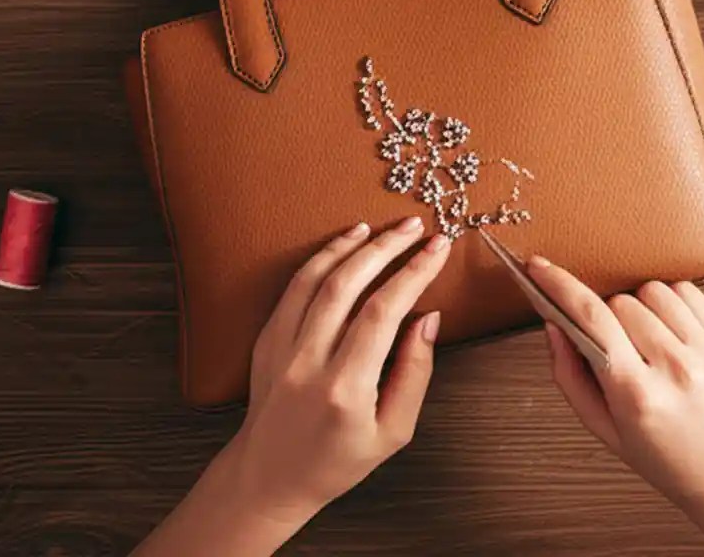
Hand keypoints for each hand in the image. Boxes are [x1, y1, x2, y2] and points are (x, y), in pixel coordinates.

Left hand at [135, 216, 448, 556]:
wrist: (270, 476)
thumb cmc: (338, 461)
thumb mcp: (394, 432)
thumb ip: (415, 373)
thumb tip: (429, 318)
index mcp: (345, 390)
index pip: (382, 313)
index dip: (413, 273)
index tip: (438, 248)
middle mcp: (307, 364)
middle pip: (347, 286)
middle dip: (386, 248)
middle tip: (415, 226)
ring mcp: (279, 350)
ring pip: (315, 280)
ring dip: (351, 246)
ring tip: (381, 227)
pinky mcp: (265, 341)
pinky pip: (293, 289)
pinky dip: (320, 261)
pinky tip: (344, 246)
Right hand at [531, 257, 703, 556]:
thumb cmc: (666, 458)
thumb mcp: (604, 430)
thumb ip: (570, 376)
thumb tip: (553, 326)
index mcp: (637, 394)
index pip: (590, 319)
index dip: (559, 286)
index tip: (540, 269)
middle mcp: (673, 368)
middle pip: (618, 302)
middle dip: (604, 315)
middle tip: (613, 347)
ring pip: (651, 290)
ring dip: (636, 305)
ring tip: (642, 340)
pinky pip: (685, 291)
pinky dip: (667, 300)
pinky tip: (666, 329)